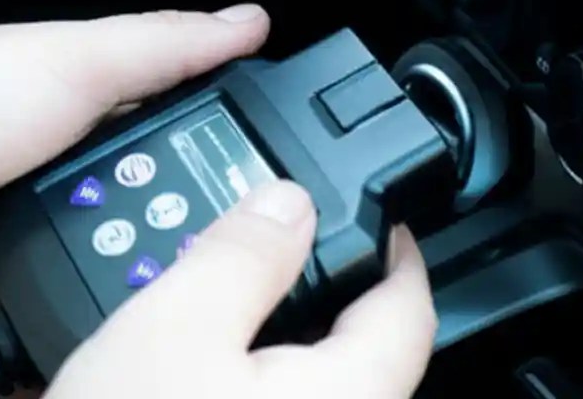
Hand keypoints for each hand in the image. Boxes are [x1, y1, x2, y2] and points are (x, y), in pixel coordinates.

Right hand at [46, 180, 437, 398]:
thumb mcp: (171, 332)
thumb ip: (242, 257)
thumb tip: (289, 203)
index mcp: (349, 395)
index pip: (411, 308)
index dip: (396, 249)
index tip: (380, 219)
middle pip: (362, 353)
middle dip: (323, 294)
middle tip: (279, 249)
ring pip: (313, 391)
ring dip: (278, 346)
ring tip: (222, 309)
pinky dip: (251, 388)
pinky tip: (198, 380)